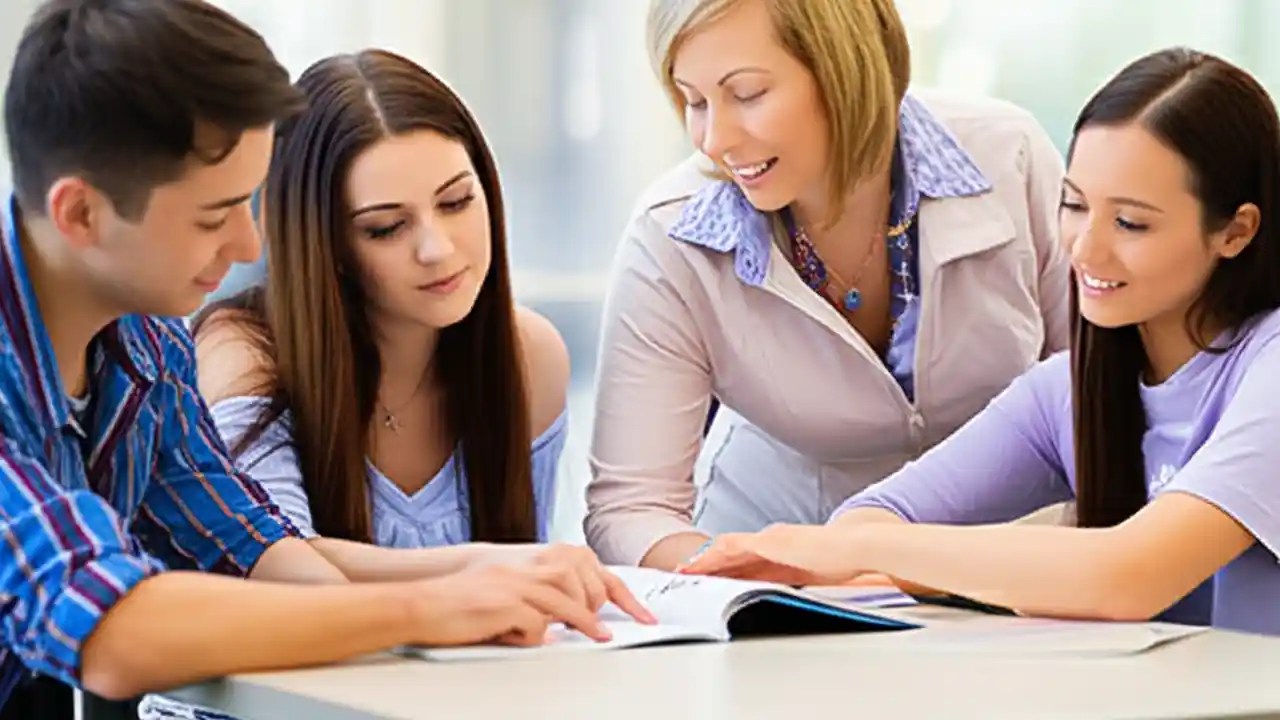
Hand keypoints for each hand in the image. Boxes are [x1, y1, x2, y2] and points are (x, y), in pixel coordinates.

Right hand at [409, 563, 614, 646]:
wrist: (424, 603)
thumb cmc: (466, 600)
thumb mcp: (510, 587)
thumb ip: (542, 594)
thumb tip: (575, 616)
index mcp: (533, 558)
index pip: (589, 569)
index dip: (622, 595)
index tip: (644, 616)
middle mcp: (527, 564)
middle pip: (583, 581)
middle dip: (596, 608)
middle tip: (596, 630)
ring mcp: (517, 582)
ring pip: (568, 601)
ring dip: (582, 622)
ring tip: (590, 637)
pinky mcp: (505, 603)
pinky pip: (538, 625)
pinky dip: (536, 637)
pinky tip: (520, 637)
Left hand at [676, 524, 863, 584]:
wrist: (855, 546)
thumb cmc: (843, 561)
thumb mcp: (813, 576)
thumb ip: (797, 582)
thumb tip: (788, 596)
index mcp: (782, 547)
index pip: (746, 558)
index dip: (725, 567)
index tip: (708, 577)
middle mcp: (772, 539)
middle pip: (732, 551)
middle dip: (708, 563)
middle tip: (686, 574)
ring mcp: (769, 538)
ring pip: (726, 548)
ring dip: (704, 560)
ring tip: (684, 572)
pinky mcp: (768, 542)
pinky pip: (732, 549)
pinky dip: (712, 558)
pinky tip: (698, 565)